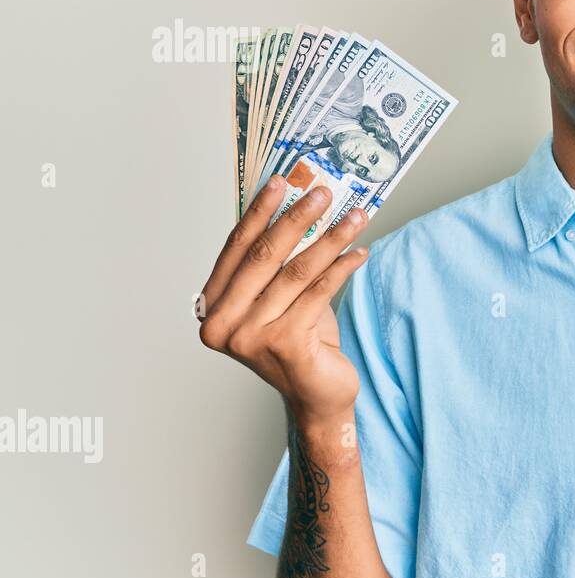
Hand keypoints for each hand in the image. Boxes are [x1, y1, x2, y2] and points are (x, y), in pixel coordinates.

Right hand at [196, 176, 369, 421]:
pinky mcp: (284, 345)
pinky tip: (359, 252)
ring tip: (355, 217)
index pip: (237, 248)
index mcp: (212, 306)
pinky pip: (318, 292)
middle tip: (323, 192)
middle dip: (297, 218)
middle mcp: (223, 323)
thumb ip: (274, 261)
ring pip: (296, 272)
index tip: (281, 181)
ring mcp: (250, 337)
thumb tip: (294, 204)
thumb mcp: (279, 297)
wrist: (318, 395)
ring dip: (331, 239)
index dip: (260, 212)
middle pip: (264, 256)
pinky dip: (342, 268)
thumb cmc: (298, 341)